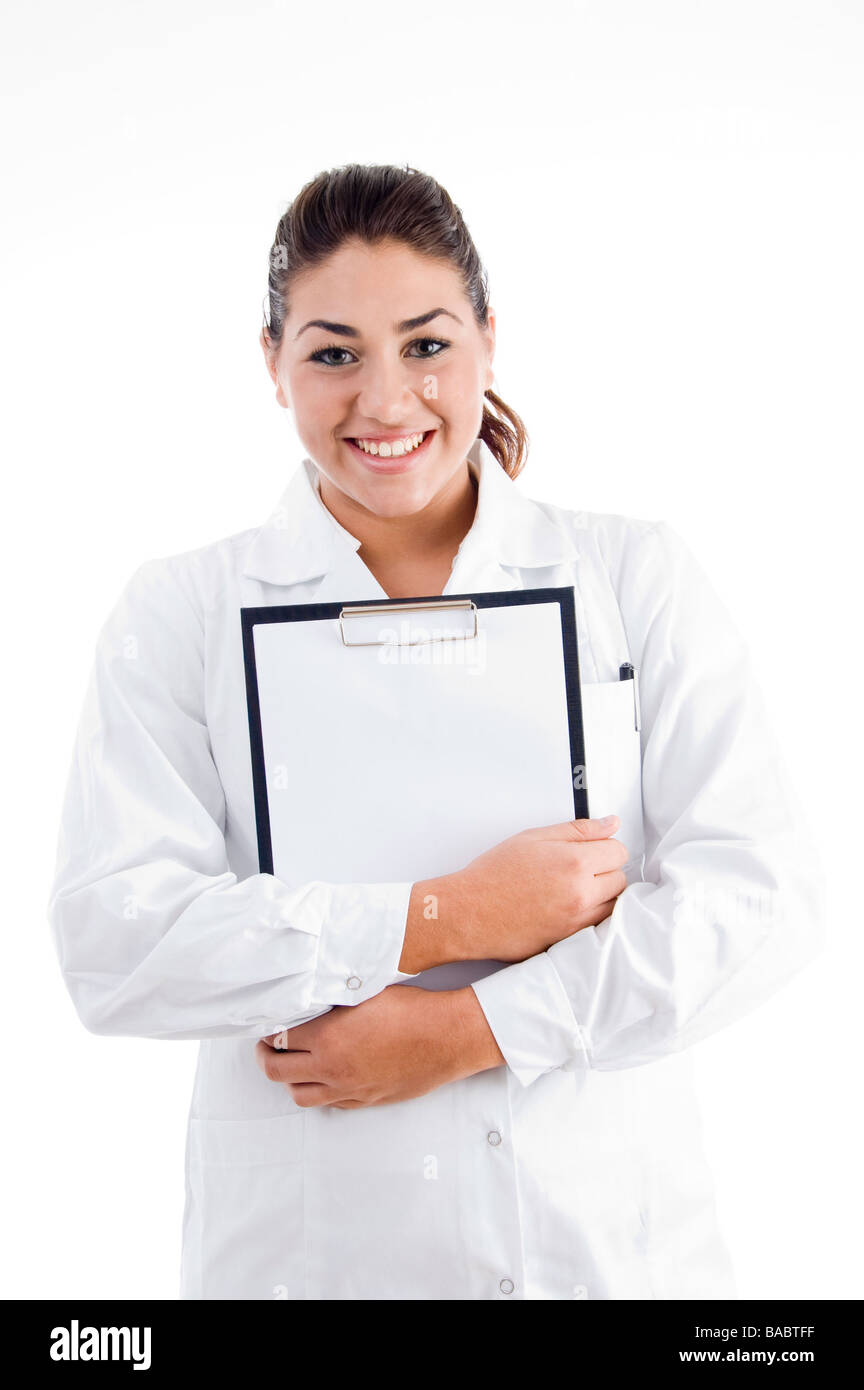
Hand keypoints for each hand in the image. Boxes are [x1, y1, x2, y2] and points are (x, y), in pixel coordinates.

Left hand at [255, 984, 503, 1108]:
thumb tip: (309, 998)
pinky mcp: (366, 1100)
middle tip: (267, 1046)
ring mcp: (349, 1089)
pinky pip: (329, 1104)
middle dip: (266, 1057)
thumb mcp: (364, 992)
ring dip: (289, 1079)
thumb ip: (331, 1000)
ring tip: (291, 1064)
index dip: (267, 1030)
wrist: (446, 1037)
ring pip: (300, 1095)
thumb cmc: (411, 1009)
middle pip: (278, 1071)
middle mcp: (332, 1068)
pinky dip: (318, 1091)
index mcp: (327, 1037)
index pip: (278, 1038)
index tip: (267, 1023)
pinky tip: (323, 1076)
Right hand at [400, 815, 628, 971]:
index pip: (618, 852)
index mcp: (574, 862)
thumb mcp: (534, 838)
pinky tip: (568, 908)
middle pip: (620, 880)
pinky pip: (597, 927)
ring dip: (602, 896)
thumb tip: (612, 823)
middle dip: (605, 871)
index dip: (604, 847)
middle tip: (577, 869)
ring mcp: (577, 921)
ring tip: (574, 889)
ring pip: (613, 906)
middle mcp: (581, 894)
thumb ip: (579, 830)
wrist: (469, 913)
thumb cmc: (494, 874)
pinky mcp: (569, 941)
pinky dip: (590, 916)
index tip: (590, 850)